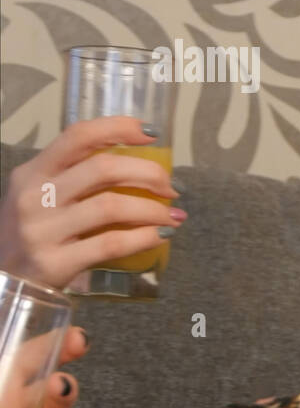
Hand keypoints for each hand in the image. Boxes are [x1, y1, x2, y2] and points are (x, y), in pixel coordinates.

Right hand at [0, 116, 181, 288]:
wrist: (3, 280)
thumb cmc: (33, 231)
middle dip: (149, 173)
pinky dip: (144, 237)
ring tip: (173, 216)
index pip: (78, 136)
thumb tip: (141, 166)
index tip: (151, 132)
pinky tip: (161, 235)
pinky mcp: (55, 262)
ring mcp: (43, 230)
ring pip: (112, 206)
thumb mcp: (41, 195)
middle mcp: (35, 196)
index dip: (118, 128)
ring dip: (154, 210)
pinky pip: (111, 244)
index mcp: (33, 172)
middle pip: (104, 169)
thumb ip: (78, 177)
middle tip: (170, 187)